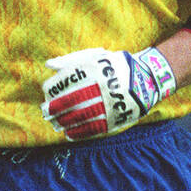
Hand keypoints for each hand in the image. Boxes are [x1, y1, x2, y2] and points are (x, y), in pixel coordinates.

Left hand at [41, 46, 176, 139]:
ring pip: (79, 117)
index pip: (65, 83)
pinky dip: (78, 133)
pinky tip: (68, 134)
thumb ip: (70, 60)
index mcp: (93, 71)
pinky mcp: (114, 119)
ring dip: (63, 122)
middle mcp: (99, 88)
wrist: (145, 79)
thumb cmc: (114, 66)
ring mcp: (107, 105)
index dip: (52, 91)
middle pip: (70, 101)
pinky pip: (92, 129)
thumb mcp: (95, 56)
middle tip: (45, 112)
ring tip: (55, 124)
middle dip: (54, 109)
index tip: (46, 95)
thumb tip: (48, 65)